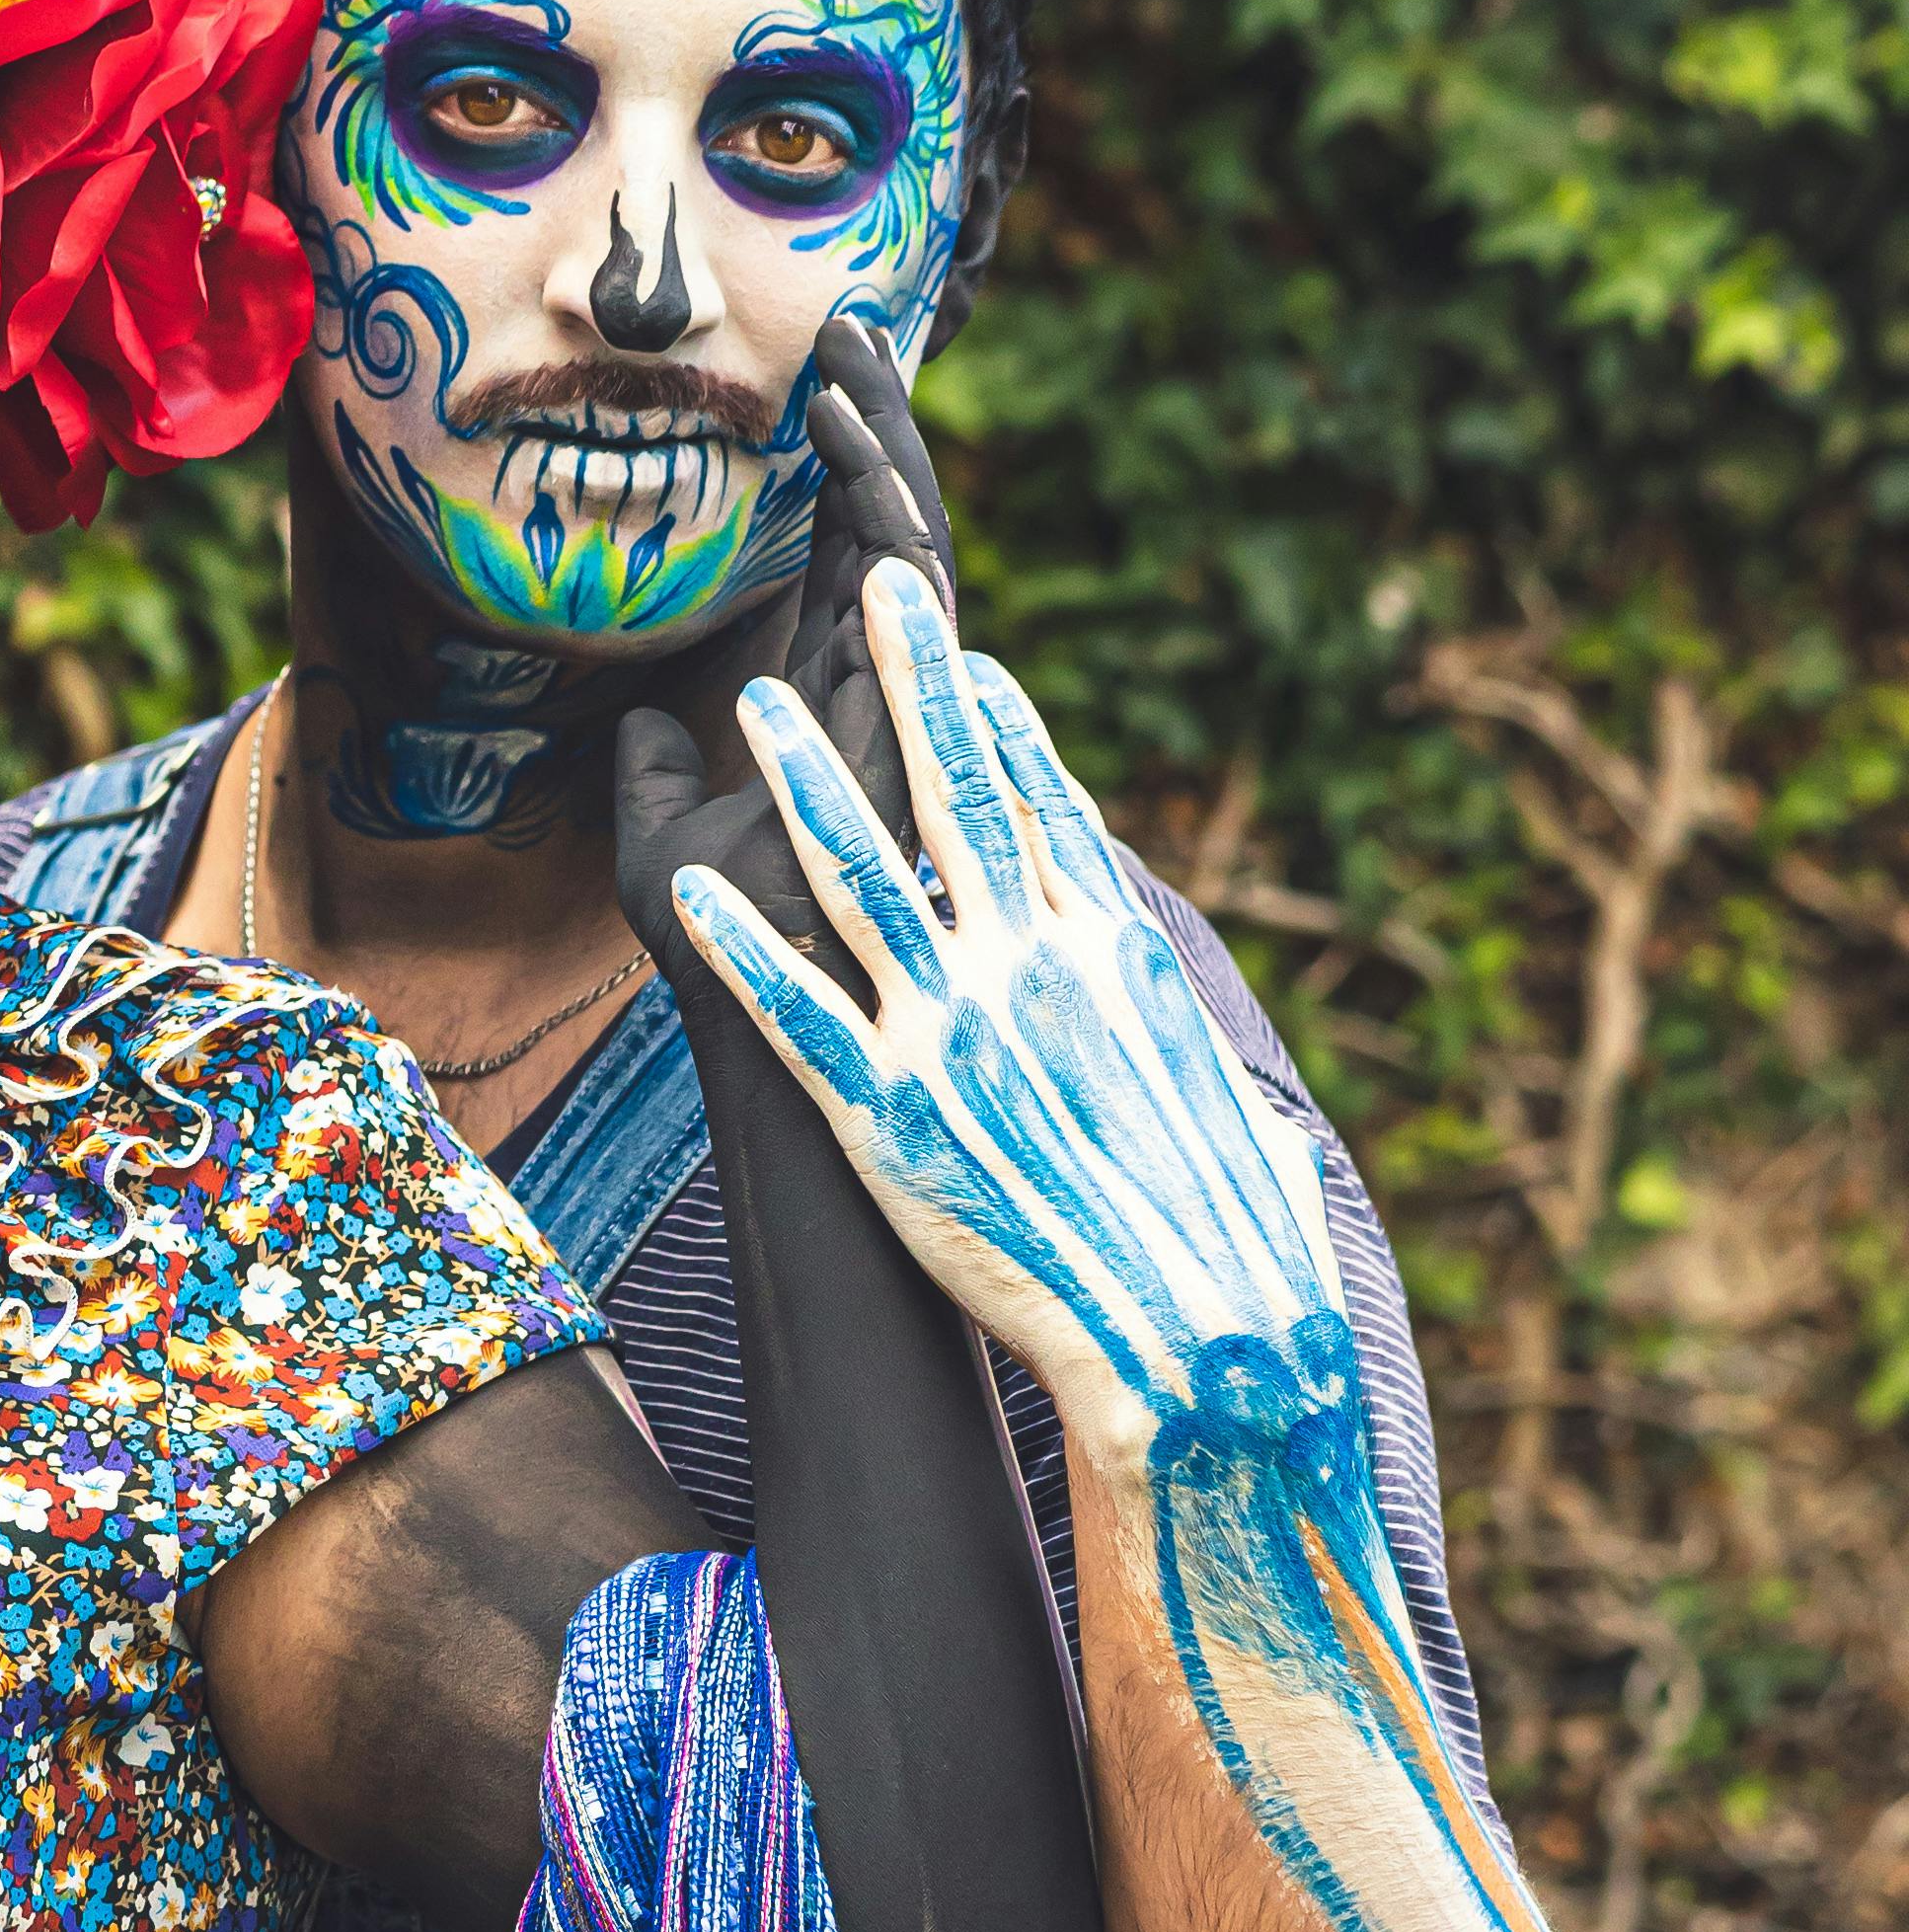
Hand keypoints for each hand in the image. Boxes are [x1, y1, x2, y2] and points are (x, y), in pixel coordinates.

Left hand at [617, 310, 955, 1018]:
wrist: (772, 1032)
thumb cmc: (727, 968)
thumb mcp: (664, 854)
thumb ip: (658, 779)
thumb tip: (644, 726)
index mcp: (834, 707)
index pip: (843, 563)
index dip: (835, 472)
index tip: (814, 386)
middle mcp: (879, 697)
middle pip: (890, 535)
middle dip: (879, 429)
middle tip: (856, 331)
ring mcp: (902, 711)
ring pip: (910, 555)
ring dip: (883, 455)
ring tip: (854, 365)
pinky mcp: (911, 730)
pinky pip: (907, 607)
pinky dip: (884, 524)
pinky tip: (858, 452)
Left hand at [658, 552, 1343, 1470]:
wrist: (1200, 1342)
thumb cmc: (1235, 1254)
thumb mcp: (1236, 1122)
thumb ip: (1201, 1069)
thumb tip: (1215, 1064)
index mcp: (1114, 960)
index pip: (1048, 813)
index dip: (1001, 728)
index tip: (968, 659)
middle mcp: (1032, 970)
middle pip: (958, 796)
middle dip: (912, 682)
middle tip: (874, 589)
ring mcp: (955, 1033)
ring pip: (859, 875)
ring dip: (804, 780)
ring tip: (761, 704)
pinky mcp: (887, 1114)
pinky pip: (794, 1010)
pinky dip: (740, 948)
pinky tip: (694, 894)